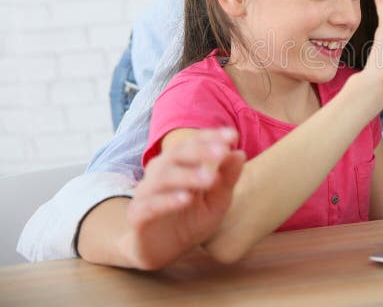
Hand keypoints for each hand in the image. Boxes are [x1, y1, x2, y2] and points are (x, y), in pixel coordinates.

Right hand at [120, 128, 244, 268]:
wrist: (163, 251)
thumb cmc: (191, 220)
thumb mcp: (216, 201)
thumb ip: (227, 179)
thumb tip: (239, 153)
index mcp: (179, 164)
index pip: (193, 143)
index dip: (211, 137)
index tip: (233, 136)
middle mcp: (160, 173)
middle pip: (176, 154)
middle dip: (200, 151)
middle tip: (223, 152)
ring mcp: (147, 194)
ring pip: (163, 177)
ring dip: (188, 175)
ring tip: (210, 178)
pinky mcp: (138, 216)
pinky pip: (150, 205)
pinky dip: (168, 200)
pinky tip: (186, 199)